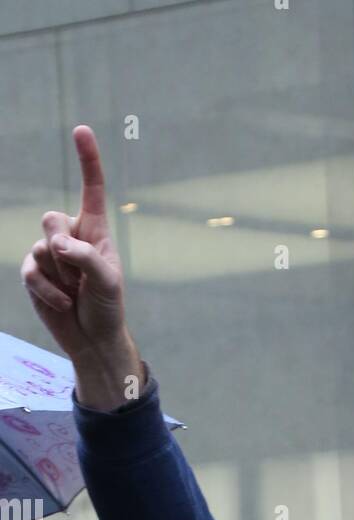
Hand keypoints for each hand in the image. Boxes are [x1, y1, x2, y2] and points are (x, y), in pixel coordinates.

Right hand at [21, 126, 125, 359]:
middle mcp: (71, 236)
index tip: (82, 131)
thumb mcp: (107, 282)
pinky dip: (47, 290)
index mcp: (95, 230)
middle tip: (78, 274)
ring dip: (60, 276)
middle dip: (62, 247)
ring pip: (41, 247)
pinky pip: (30, 270)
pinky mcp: (34, 273)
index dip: (87, 160)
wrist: (93, 338)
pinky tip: (63, 303)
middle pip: (51, 218)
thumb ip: (86, 257)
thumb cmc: (107, 307)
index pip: (91, 189)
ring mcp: (49, 254)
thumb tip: (55, 245)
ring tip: (75, 292)